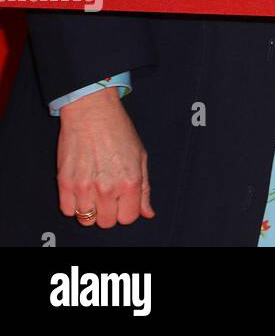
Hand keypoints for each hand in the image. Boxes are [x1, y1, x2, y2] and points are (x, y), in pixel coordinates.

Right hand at [56, 88, 153, 228]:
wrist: (92, 113)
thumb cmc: (118, 130)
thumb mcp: (141, 157)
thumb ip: (144, 188)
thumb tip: (148, 213)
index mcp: (129, 182)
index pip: (129, 218)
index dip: (127, 210)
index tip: (124, 201)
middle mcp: (107, 188)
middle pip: (107, 222)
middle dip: (109, 212)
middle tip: (109, 195)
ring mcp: (84, 187)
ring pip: (86, 220)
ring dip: (91, 209)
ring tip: (94, 190)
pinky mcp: (65, 183)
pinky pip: (67, 210)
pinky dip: (73, 204)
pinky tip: (81, 188)